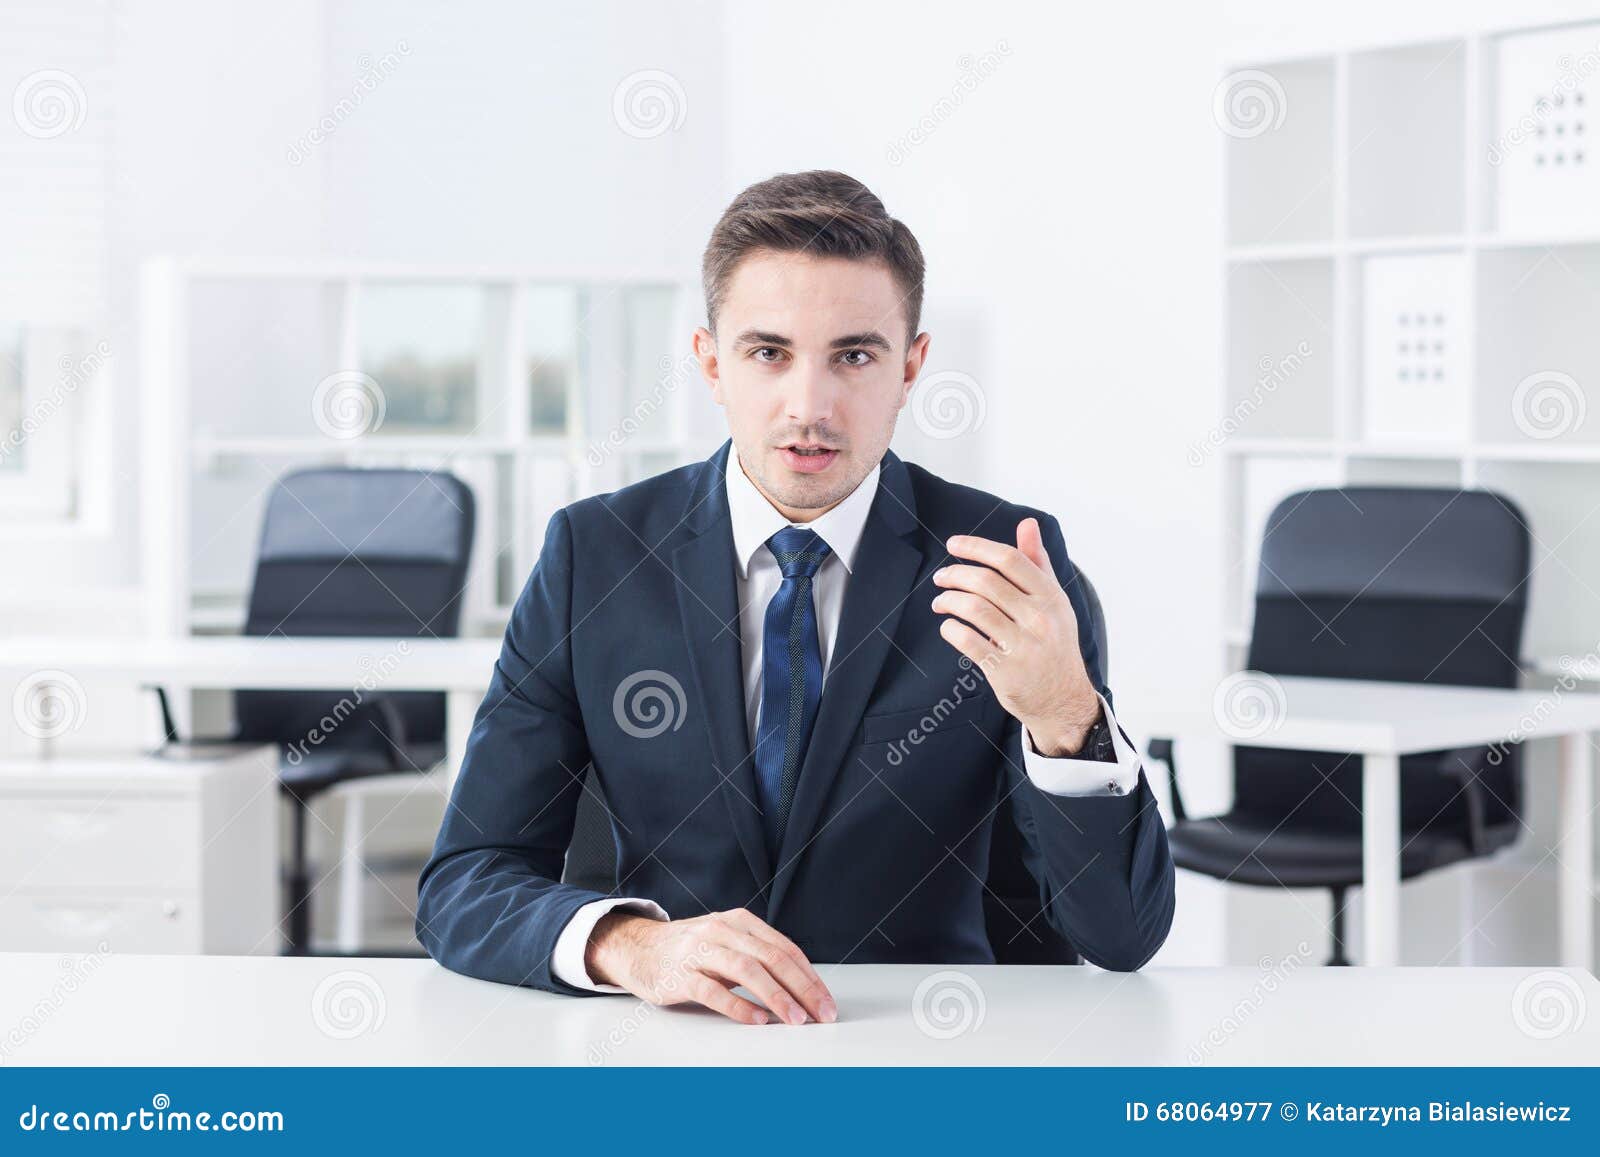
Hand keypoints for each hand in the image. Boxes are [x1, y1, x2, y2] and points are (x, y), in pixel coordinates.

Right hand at [585, 907, 836, 1025]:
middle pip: (771, 958)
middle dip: (802, 988)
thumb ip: (758, 956)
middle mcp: (722, 931)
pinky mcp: (680, 974)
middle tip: (820, 1013)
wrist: (638, 948)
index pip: (784, 949)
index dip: (809, 977)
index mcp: (739, 922)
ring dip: (776, 996)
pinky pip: (714, 990)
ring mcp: (699, 951)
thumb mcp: (727, 942)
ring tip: (795, 1018)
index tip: (825, 1002)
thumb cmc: (690, 950)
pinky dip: (739, 1006)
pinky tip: (757, 1019)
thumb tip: (801, 988)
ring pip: (746, 970)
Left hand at [931, 518, 1100, 755]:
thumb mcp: (1054, 601)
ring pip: (974, 609)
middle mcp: (1040, 618)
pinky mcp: (1006, 671)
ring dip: (948, 601)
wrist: (1063, 699)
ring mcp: (1024, 646)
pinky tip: (948, 626)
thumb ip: (1037, 563)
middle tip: (941, 578)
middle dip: (955, 575)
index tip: (953, 545)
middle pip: (987, 582)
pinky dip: (951, 629)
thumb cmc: (1054, 643)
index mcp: (1051, 596)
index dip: (977, 547)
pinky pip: (968, 641)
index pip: (1010, 560)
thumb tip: (1027, 524)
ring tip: (940, 602)